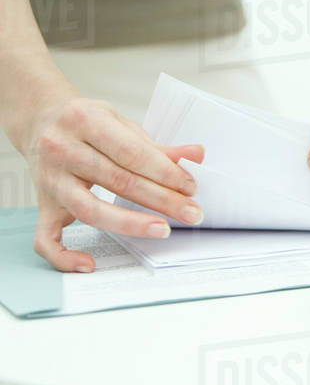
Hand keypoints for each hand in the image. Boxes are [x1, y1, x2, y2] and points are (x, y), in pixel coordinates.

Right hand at [21, 97, 205, 272]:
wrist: (39, 122)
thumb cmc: (86, 124)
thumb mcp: (120, 123)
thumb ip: (156, 145)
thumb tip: (196, 154)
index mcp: (84, 120)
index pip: (131, 152)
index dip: (165, 172)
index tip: (190, 188)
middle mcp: (62, 149)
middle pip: (117, 181)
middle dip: (161, 200)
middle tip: (191, 213)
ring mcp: (50, 180)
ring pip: (88, 210)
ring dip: (130, 224)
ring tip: (162, 230)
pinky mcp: (42, 204)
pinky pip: (45, 238)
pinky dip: (63, 256)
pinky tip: (88, 264)